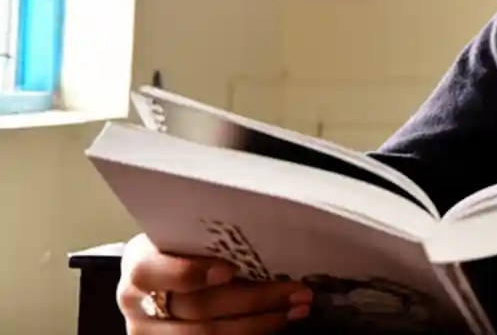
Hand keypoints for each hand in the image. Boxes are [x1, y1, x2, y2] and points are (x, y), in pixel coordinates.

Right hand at [117, 234, 312, 333]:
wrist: (157, 286)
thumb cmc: (180, 253)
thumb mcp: (183, 240)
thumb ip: (209, 242)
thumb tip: (267, 232)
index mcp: (140, 264)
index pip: (151, 271)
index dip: (189, 273)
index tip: (230, 270)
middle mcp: (138, 304)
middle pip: (197, 307)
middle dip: (254, 300)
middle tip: (296, 290)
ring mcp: (150, 333)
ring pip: (208, 334)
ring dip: (261, 323)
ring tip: (297, 309)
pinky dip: (251, 334)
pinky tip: (278, 323)